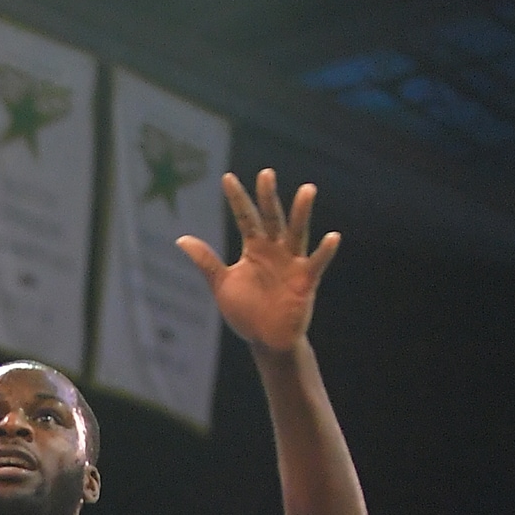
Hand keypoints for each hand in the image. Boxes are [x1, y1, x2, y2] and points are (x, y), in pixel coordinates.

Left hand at [177, 171, 339, 355]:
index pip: (245, 217)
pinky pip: (316, 263)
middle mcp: (275, 250)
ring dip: (302, 213)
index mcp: (255, 248)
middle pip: (271, 217)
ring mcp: (292, 263)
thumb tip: (181, 239)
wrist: (266, 339)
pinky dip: (325, 251)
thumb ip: (206, 261)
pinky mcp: (306, 280)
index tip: (227, 178)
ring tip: (307, 190)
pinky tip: (332, 237)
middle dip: (268, 197)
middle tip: (266, 174)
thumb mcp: (222, 284)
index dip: (236, 199)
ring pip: (298, 232)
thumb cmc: (246, 311)